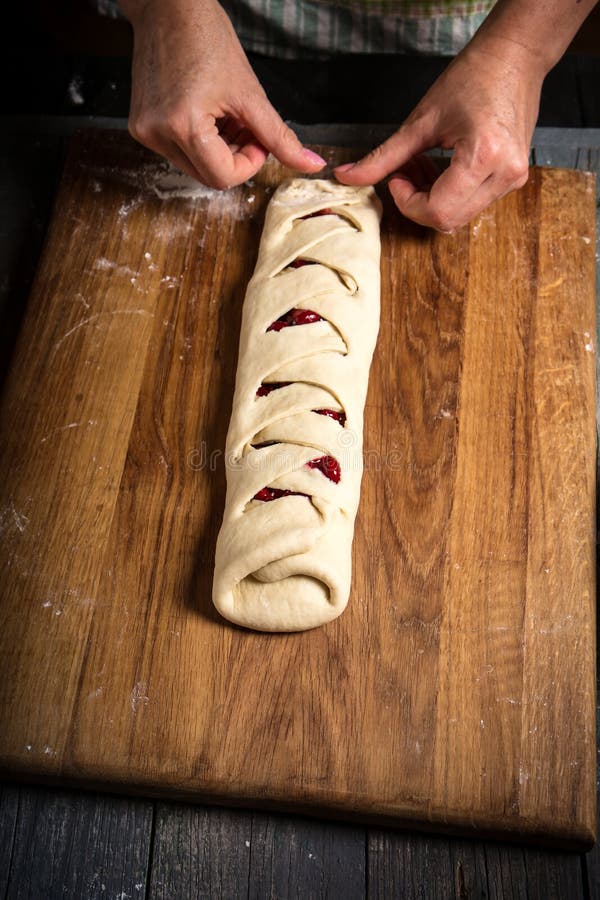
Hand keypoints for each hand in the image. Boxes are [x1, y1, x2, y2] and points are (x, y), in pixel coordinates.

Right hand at [123, 0, 325, 188]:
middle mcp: (157, 134)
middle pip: (208, 177)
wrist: (168, 7)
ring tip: (225, 116)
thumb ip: (280, 137)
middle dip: (234, 158)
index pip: (224, 177)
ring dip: (218, 151)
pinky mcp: (140, 126)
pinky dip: (199, 142)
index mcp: (183, 126)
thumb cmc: (207, 38)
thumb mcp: (251, 94)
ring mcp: (145, 132)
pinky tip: (206, 113)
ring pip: (195, 167)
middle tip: (244, 126)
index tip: (258, 139)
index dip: (249, 163)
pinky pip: (179, 151)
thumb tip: (311, 164)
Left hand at [334, 40, 543, 231]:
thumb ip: (383, 156)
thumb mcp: (422, 119)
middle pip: (448, 219)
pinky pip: (472, 203)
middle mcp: (505, 174)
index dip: (407, 203)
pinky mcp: (513, 178)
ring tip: (422, 164)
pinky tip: (439, 167)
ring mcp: (513, 178)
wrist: (515, 56)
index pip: (437, 211)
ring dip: (432, 199)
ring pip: (459, 215)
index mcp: (484, 156)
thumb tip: (346, 177)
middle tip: (404, 171)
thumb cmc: (473, 77)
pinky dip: (448, 194)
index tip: (395, 178)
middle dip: (417, 202)